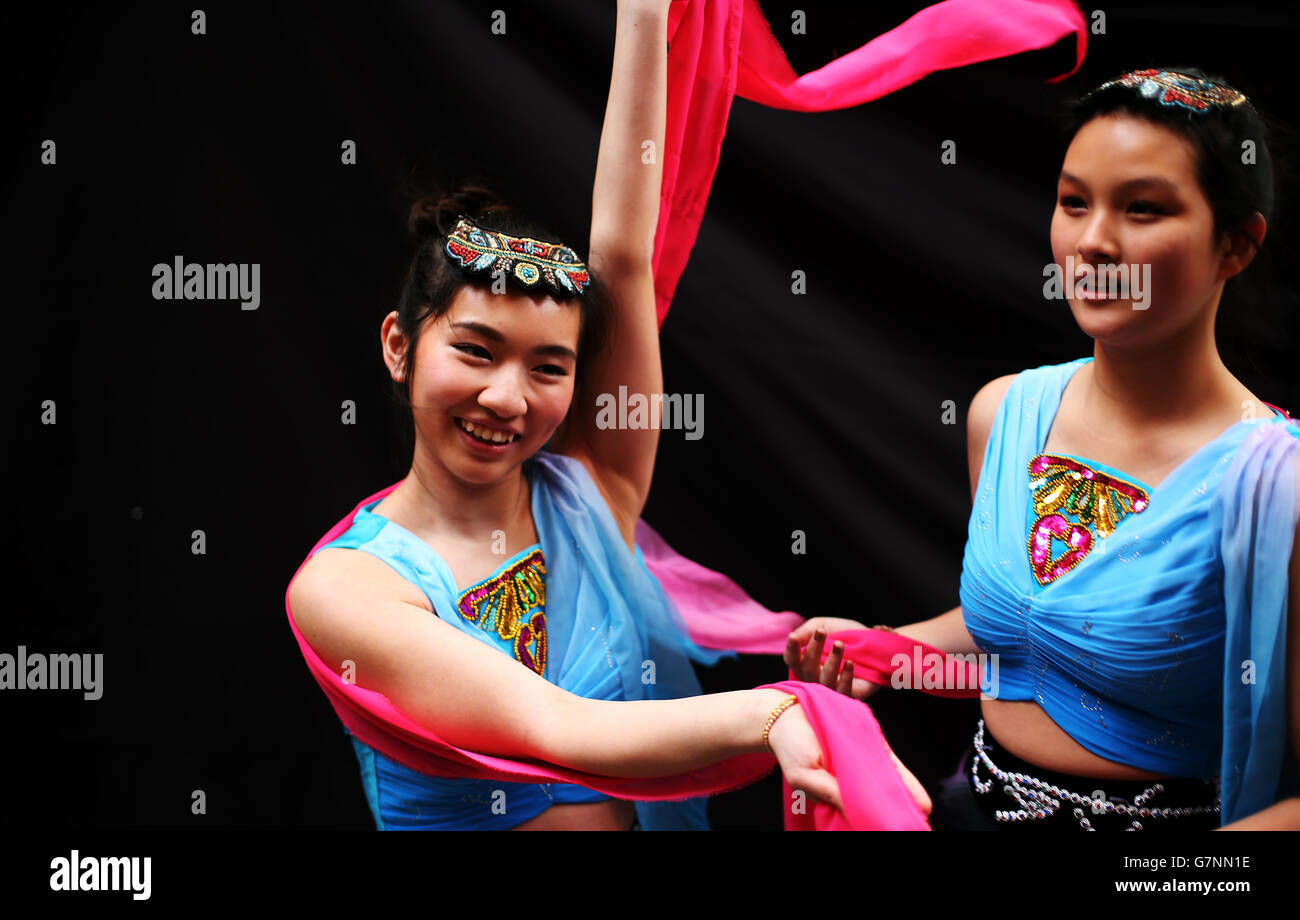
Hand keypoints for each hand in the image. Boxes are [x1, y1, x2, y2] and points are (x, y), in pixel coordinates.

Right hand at [765, 695, 931, 816]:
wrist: (787, 713)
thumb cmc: (791, 748)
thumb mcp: (806, 776)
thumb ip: (831, 792)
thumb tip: (856, 813)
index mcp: (836, 794)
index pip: (860, 813)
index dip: (877, 819)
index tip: (893, 827)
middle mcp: (851, 781)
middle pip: (879, 799)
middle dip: (896, 811)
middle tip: (916, 822)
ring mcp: (861, 762)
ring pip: (887, 783)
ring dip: (904, 796)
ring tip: (922, 811)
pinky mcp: (867, 743)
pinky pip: (887, 762)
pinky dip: (901, 777)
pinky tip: (915, 793)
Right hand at [783, 617, 881, 700]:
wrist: (874, 640)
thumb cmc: (844, 633)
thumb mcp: (822, 625)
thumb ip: (805, 631)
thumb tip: (792, 638)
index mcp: (806, 661)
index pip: (792, 660)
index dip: (790, 650)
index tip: (793, 637)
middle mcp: (815, 677)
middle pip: (806, 670)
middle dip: (813, 649)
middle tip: (822, 632)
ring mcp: (831, 688)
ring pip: (825, 682)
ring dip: (832, 661)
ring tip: (840, 644)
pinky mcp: (849, 695)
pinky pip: (844, 692)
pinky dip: (846, 678)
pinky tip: (850, 663)